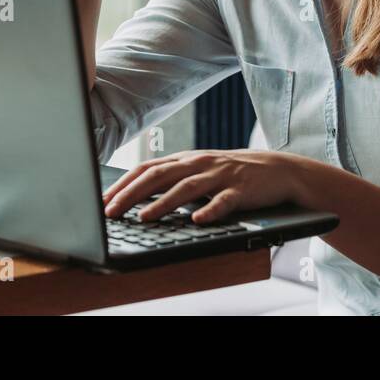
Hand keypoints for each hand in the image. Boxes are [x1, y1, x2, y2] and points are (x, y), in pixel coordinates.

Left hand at [101, 149, 303, 223]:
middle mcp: (198, 163)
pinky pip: (224, 201)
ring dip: (163, 203)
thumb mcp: (198, 171)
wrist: (276, 169)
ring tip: (143, 218)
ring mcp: (220, 175)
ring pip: (186, 187)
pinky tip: (197, 220)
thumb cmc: (230, 174)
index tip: (103, 201)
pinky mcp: (241, 189)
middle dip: (132, 194)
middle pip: (159, 175)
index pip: (147, 168)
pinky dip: (210, 211)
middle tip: (111, 211)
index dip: (123, 184)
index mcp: (185, 159)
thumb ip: (171, 180)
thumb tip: (136, 197)